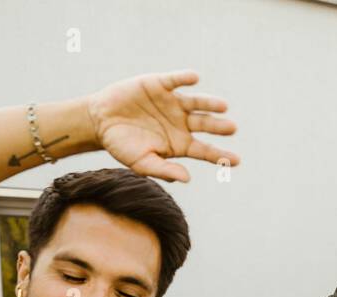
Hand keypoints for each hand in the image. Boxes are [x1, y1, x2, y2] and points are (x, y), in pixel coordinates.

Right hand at [87, 71, 240, 182]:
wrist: (101, 121)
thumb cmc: (122, 146)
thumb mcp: (142, 163)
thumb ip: (164, 170)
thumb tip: (187, 178)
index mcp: (180, 144)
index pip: (205, 151)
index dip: (221, 156)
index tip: (236, 161)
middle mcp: (181, 123)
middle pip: (205, 125)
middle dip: (219, 127)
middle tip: (232, 128)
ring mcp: (173, 103)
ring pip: (197, 102)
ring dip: (210, 103)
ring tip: (222, 106)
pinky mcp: (160, 84)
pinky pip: (175, 80)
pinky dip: (184, 78)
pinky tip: (194, 78)